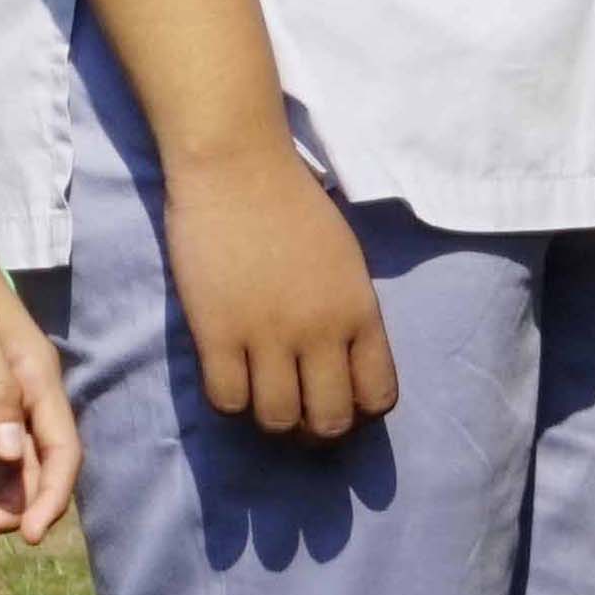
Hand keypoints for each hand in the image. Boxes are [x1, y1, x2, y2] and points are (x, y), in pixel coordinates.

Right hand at [158, 140, 393, 443]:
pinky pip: (227, 400)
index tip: (337, 401)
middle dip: (315, 430)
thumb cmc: (292, 202)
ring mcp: (267, 334)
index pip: (378, 398)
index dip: (359, 414)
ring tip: (260, 396)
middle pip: (328, 422)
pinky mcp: (216, 331)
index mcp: (360, 312)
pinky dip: (229, 400)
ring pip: (277, 420)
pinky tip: (228, 374)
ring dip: (270, 419)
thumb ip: (349, 313)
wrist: (235, 164)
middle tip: (297, 412)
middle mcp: (320, 332)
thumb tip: (340, 363)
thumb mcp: (346, 259)